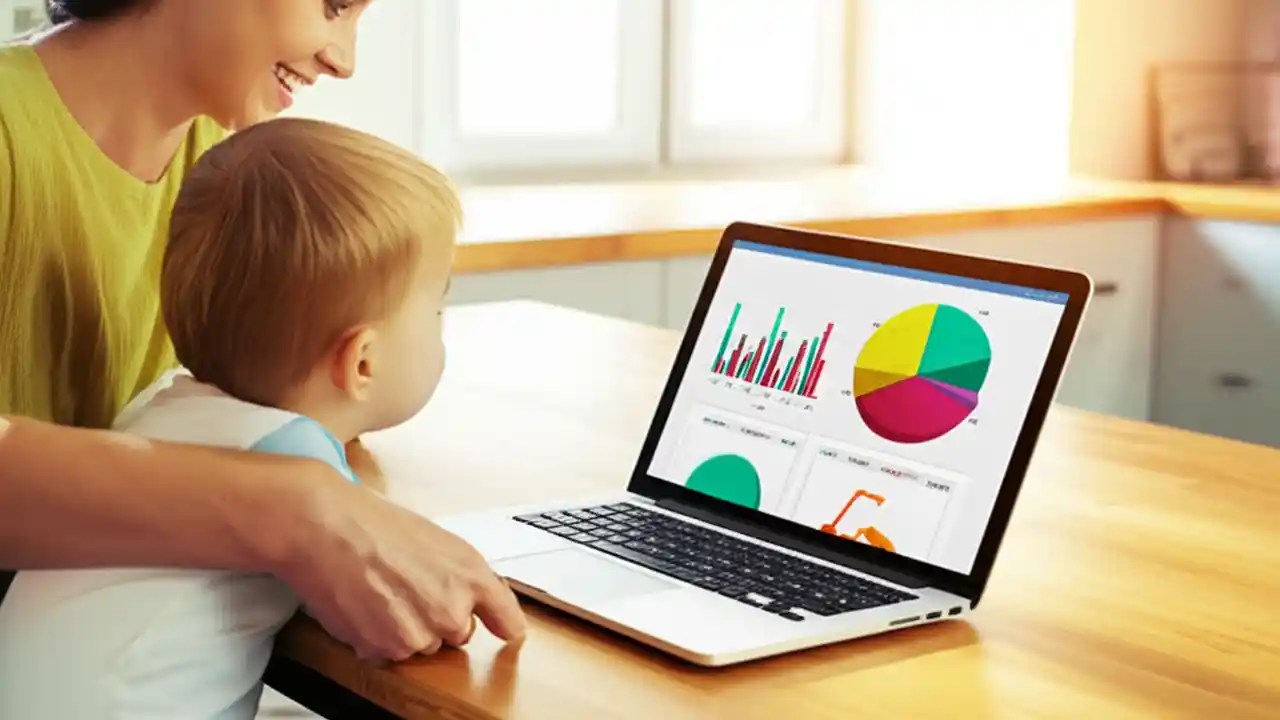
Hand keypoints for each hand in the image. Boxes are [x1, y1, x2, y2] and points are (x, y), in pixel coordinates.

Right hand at [276, 472, 525, 660]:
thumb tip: (473, 599)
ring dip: (405, 628)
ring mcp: (419, 634)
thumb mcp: (436, 540)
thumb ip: (461, 574)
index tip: (505, 632)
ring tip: (380, 590)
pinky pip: (389, 653)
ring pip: (422, 646)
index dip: (504, 625)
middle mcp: (452, 609)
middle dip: (438, 617)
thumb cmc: (375, 524)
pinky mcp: (386, 650)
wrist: (325, 529)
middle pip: (459, 634)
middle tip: (408, 586)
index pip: (507, 618)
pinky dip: (376, 636)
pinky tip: (364, 604)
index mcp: (471, 574)